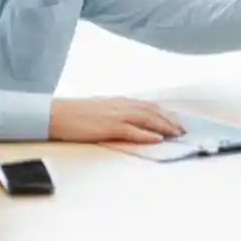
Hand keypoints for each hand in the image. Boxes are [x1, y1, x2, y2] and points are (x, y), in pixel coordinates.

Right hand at [49, 97, 185, 143]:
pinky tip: (157, 139)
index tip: (176, 120)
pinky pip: (132, 131)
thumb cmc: (76, 115)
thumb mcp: (101, 110)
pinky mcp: (109, 126)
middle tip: (183, 130)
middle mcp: (121, 105)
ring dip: (164, 127)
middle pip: (152, 112)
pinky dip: (146, 134)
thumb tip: (130, 122)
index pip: (148, 106)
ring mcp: (116, 115)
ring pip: (147, 119)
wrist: (57, 115)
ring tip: (177, 134)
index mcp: (120, 102)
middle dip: (170, 121)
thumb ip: (117, 114)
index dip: (164, 113)